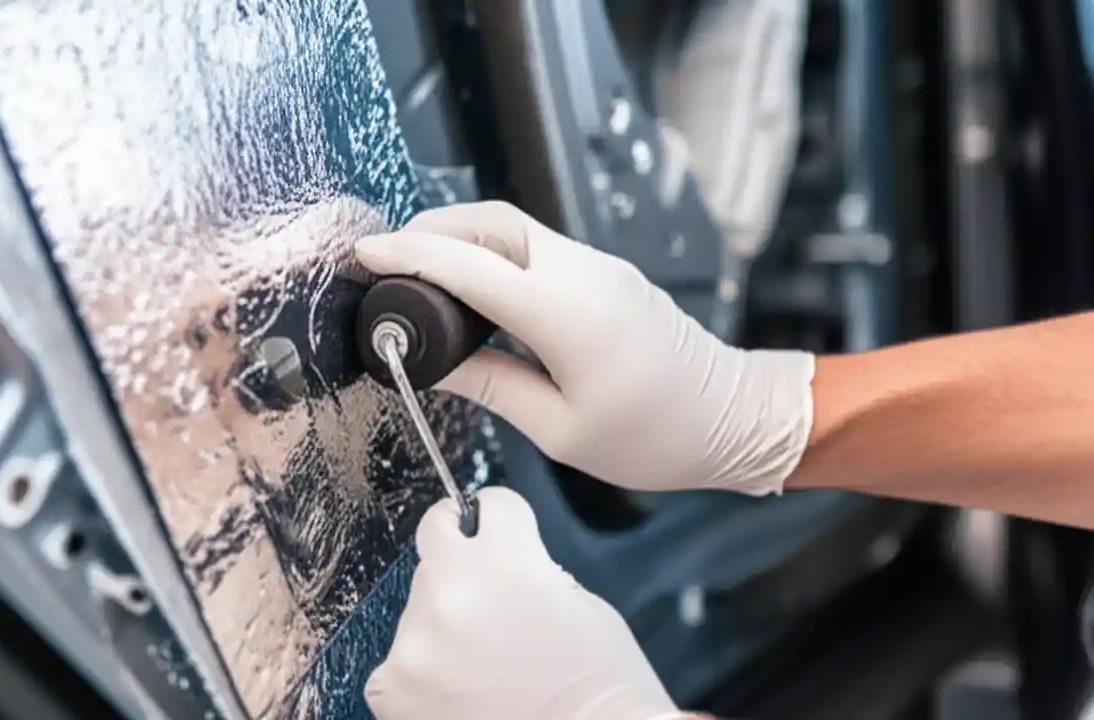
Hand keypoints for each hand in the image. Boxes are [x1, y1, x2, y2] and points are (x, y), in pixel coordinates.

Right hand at [355, 201, 813, 494]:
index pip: (468, 267)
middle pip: (490, 222)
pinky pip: (537, 244)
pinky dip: (492, 251)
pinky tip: (471, 283)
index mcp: (565, 315)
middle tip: (386, 261)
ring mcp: (597, 266)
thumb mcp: (560, 430)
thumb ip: (490, 386)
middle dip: (430, 230)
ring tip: (418, 272)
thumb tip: (430, 362)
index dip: (408, 256)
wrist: (734, 419)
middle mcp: (580, 273)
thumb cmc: (655, 438)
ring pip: (513, 227)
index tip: (364, 254)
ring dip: (460, 237)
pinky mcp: (605, 273)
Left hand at [366, 487, 686, 719]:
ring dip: (444, 622)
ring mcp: (416, 642)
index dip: (502, 518)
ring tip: (483, 662)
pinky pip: (397, 662)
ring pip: (418, 607)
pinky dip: (421, 673)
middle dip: (463, 563)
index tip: (501, 528)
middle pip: (438, 545)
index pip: (490, 505)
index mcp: (506, 561)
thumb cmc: (602, 684)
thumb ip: (530, 569)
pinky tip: (456, 692)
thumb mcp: (583, 604)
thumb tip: (496, 562)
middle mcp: (450, 591)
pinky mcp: (393, 687)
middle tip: (487, 596)